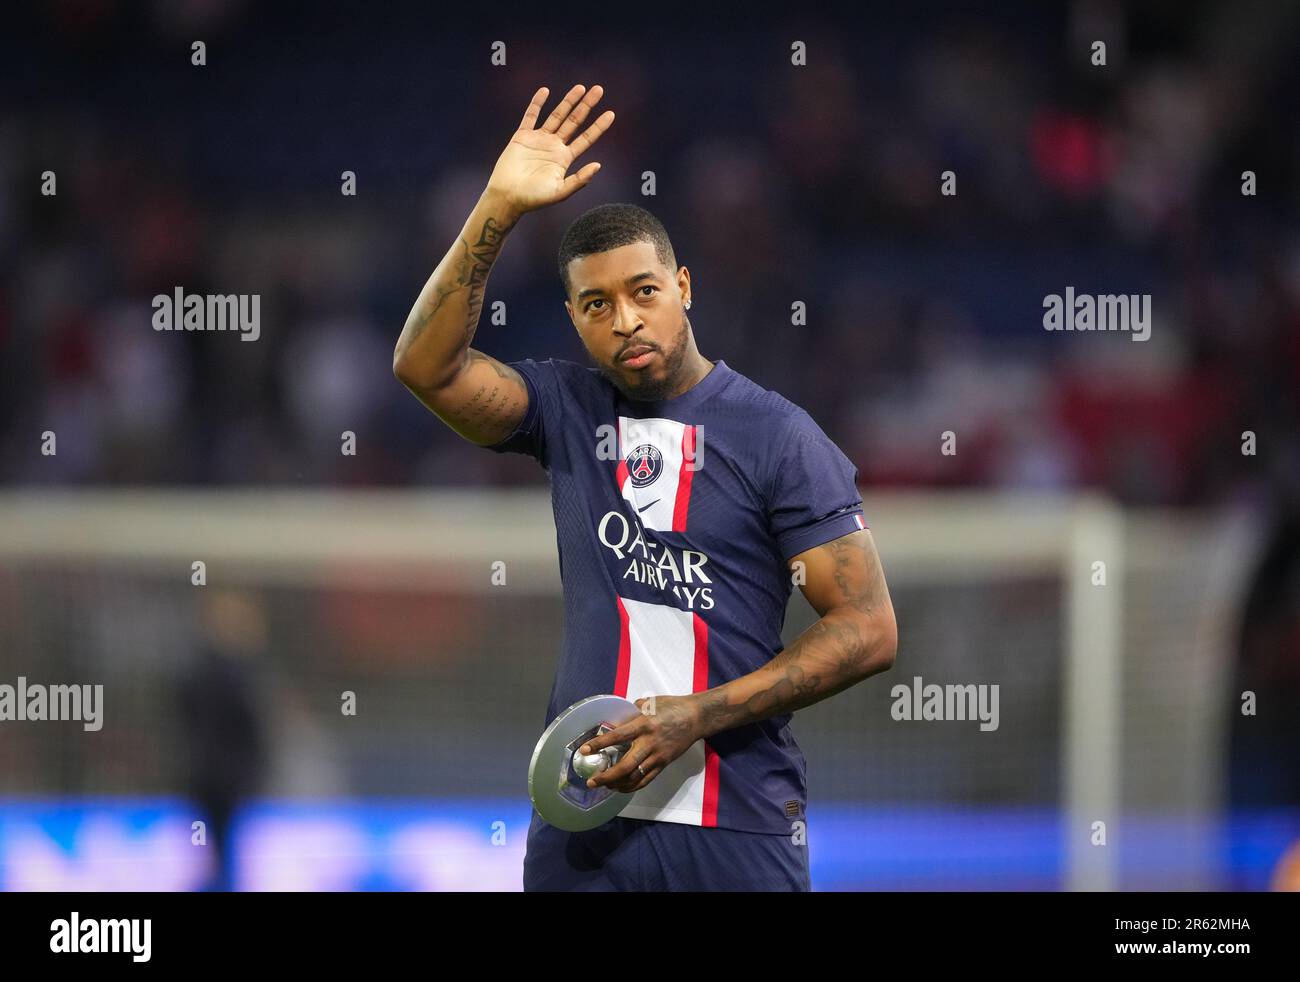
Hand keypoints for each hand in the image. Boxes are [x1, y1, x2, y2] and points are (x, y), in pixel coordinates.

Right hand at [485, 84, 614, 215]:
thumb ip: (579, 180)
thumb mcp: (560, 192)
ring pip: (557, 115)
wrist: (507, 196)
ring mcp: (538, 139)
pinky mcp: (522, 136)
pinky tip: (545, 91)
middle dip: (586, 106)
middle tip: (599, 90)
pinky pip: (530, 116)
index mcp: (564, 158)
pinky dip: (537, 104)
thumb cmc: (533, 198)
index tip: (611, 113)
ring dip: (568, 101)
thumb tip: (598, 165)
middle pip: (574, 122)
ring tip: (580, 87)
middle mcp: (554, 146)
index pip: (586, 138)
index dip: (598, 126)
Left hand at [579, 694, 702, 793]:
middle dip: (607, 776)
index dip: (599, 744)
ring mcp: (657, 756)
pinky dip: (632, 786)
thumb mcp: (650, 703)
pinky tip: (620, 787)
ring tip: (603, 786)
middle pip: (625, 766)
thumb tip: (617, 719)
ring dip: (617, 784)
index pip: (618, 736)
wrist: (696, 718)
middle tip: (592, 782)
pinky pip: (646, 780)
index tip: (584, 750)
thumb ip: (632, 711)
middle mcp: (649, 743)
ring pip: (635, 777)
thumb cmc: (672, 707)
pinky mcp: (663, 764)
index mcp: (644, 724)